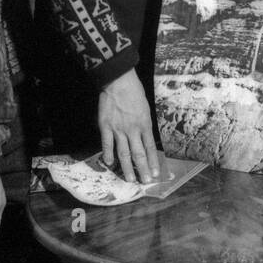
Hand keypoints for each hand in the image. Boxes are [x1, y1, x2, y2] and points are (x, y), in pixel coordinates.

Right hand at [98, 69, 159, 183]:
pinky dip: (108, 155)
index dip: (153, 162)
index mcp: (144, 124)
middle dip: (143, 170)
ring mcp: (118, 129)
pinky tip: (110, 164)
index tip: (156, 173)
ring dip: (128, 168)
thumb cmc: (134, 91)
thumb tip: (145, 138)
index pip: (150, 148)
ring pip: (124, 153)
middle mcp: (132, 129)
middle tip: (146, 182)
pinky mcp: (106, 126)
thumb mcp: (145, 108)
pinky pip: (107, 144)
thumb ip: (144, 124)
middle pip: (139, 154)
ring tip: (131, 180)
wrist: (118, 80)